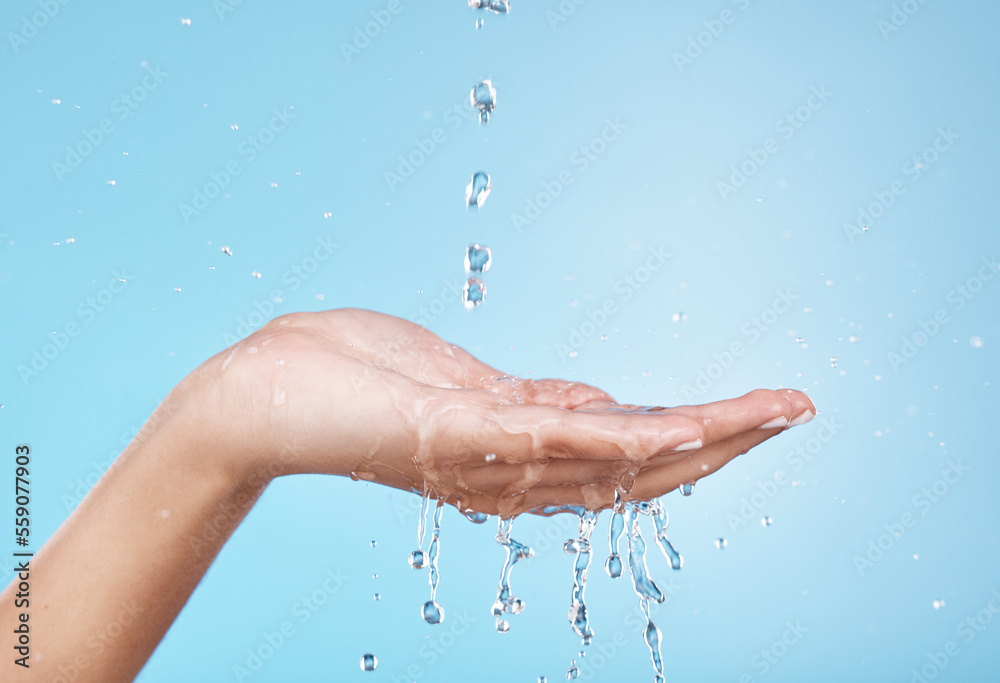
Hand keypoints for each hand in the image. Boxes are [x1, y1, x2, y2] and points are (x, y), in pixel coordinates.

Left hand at [201, 308, 815, 516]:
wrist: (260, 395)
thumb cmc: (351, 380)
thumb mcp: (458, 386)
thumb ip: (530, 402)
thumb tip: (602, 402)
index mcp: (516, 457)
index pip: (626, 459)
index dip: (700, 442)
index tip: (761, 414)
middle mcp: (511, 472)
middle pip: (638, 470)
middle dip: (725, 442)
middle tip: (798, 412)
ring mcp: (486, 455)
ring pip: (612, 458)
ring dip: (698, 437)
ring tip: (771, 413)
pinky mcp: (453, 428)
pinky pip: (549, 439)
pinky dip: (620, 439)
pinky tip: (676, 431)